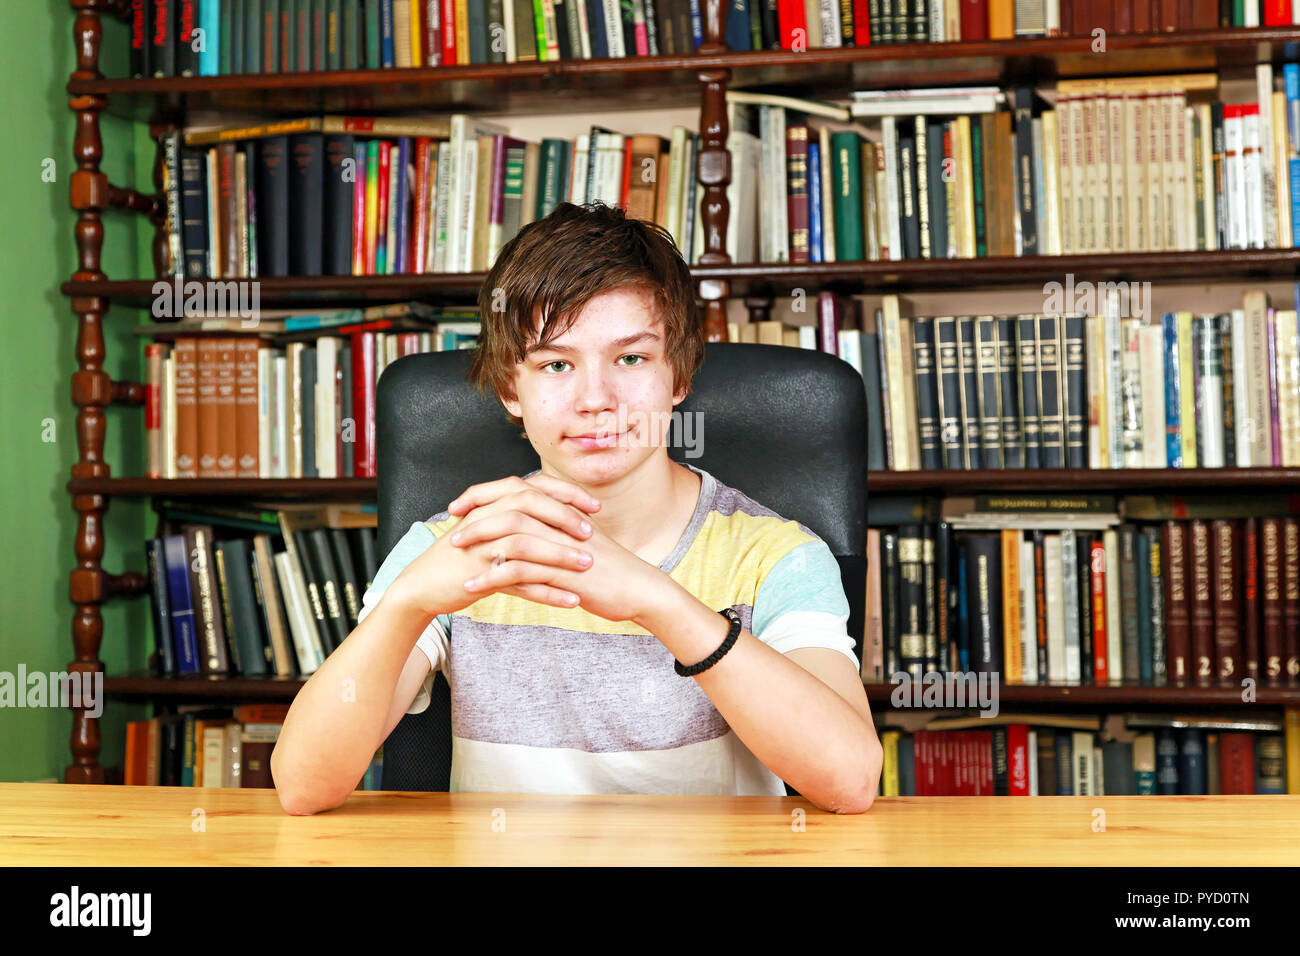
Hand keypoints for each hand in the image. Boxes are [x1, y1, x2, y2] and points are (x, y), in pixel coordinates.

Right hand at [387, 473, 600, 616]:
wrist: (422, 585)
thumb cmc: (461, 557)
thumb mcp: (487, 530)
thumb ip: (516, 518)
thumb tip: (555, 512)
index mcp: (491, 504)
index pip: (534, 487)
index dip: (566, 494)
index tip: (594, 506)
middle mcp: (485, 519)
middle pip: (529, 506)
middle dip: (565, 518)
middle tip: (591, 533)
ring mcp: (481, 547)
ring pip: (525, 544)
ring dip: (560, 555)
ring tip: (588, 565)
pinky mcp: (479, 576)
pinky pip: (519, 583)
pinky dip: (547, 592)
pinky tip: (571, 601)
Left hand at [446, 477, 670, 624]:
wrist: (641, 589)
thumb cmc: (612, 570)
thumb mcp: (581, 543)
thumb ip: (557, 532)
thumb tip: (530, 533)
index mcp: (563, 511)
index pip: (518, 491)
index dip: (486, 495)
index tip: (461, 506)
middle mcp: (561, 522)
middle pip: (509, 506)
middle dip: (476, 516)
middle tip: (451, 529)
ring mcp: (562, 545)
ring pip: (511, 535)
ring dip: (478, 544)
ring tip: (455, 556)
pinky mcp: (563, 571)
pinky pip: (520, 569)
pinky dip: (492, 576)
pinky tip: (473, 587)